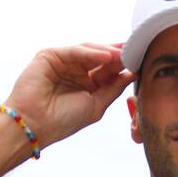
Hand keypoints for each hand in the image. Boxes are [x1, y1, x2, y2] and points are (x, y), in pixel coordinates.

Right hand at [2, 42, 131, 148]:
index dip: (124, 65)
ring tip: (123, 55)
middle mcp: (75, 71)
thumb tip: (132, 74)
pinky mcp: (50, 56)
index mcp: (86, 84)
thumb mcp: (96, 105)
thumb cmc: (63, 121)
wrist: (35, 125)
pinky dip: (91, 52)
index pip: (108, 70)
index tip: (142, 60)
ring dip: (107, 52)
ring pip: (89, 51)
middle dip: (118, 55)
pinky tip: (107, 57)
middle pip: (100, 57)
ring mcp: (63, 62)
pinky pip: (75, 51)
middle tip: (136, 51)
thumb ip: (114, 88)